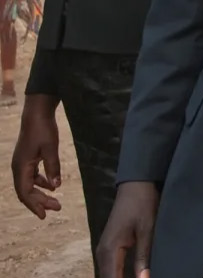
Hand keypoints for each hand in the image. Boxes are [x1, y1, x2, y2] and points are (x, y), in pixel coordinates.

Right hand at [12, 95, 61, 217]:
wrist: (37, 114)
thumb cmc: (43, 130)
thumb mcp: (51, 148)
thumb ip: (53, 167)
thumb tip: (56, 186)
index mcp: (21, 167)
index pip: (25, 192)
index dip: (34, 205)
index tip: (44, 215)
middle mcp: (18, 168)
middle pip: (26, 191)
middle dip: (40, 202)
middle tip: (57, 208)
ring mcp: (21, 164)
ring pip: (29, 185)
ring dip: (41, 194)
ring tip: (56, 202)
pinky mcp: (27, 159)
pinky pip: (31, 177)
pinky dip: (41, 183)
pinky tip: (52, 186)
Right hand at [96, 180, 158, 277]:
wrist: (135, 186)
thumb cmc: (142, 205)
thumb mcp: (147, 230)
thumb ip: (143, 257)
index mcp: (110, 250)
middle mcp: (102, 253)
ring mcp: (104, 251)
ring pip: (109, 275)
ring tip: (140, 277)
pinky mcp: (109, 248)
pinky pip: (112, 268)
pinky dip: (119, 275)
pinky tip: (132, 276)